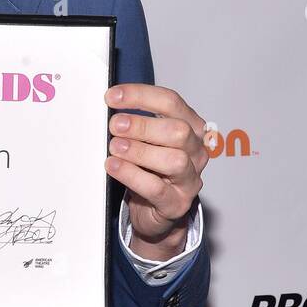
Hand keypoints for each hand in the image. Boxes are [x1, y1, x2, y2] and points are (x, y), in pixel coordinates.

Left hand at [103, 84, 209, 259]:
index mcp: (191, 127)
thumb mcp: (146, 140)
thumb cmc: (152, 169)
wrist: (157, 211)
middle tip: (115, 125)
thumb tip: (109, 107)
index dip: (140, 96)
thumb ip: (135, 123)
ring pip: (174, 160)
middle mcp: (196, 151)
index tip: (112, 97)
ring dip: (140, 151)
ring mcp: (190, 179)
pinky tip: (114, 166)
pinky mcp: (177, 203)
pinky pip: (156, 188)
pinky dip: (131, 174)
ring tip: (115, 147)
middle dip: (143, 125)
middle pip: (178, 130)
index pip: (171, 102)